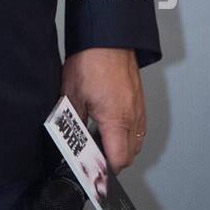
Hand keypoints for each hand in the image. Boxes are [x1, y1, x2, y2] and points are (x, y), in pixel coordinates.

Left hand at [60, 48, 145, 174]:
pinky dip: (126, 133)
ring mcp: (139, 107)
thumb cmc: (91, 60)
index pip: (118, 160)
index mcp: (117, 120)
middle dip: (113, 161)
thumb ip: (73, 123)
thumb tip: (70, 141)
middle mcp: (133, 117)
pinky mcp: (139, 99)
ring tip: (99, 142)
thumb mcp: (72, 95)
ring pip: (136, 141)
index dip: (106, 171)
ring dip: (120, 147)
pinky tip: (109, 125)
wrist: (108, 36)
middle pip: (130, 155)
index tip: (94, 173)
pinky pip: (138, 126)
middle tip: (93, 158)